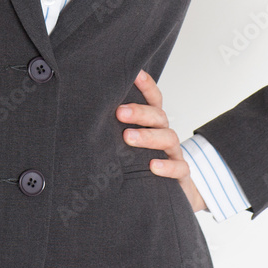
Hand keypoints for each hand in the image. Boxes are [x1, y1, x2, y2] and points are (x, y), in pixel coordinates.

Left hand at [115, 69, 206, 214]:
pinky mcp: (181, 174)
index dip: (146, 85)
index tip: (134, 74)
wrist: (171, 193)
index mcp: (153, 123)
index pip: (153, 99)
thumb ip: (116, 127)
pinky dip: (167, 166)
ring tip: (128, 138)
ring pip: (168, 138)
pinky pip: (179, 168)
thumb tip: (86, 114)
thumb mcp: (130, 143)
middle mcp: (164, 133)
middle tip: (119, 112)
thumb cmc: (142, 162)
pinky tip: (153, 166)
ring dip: (148, 136)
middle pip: (158, 116)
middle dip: (139, 112)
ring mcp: (174, 153)